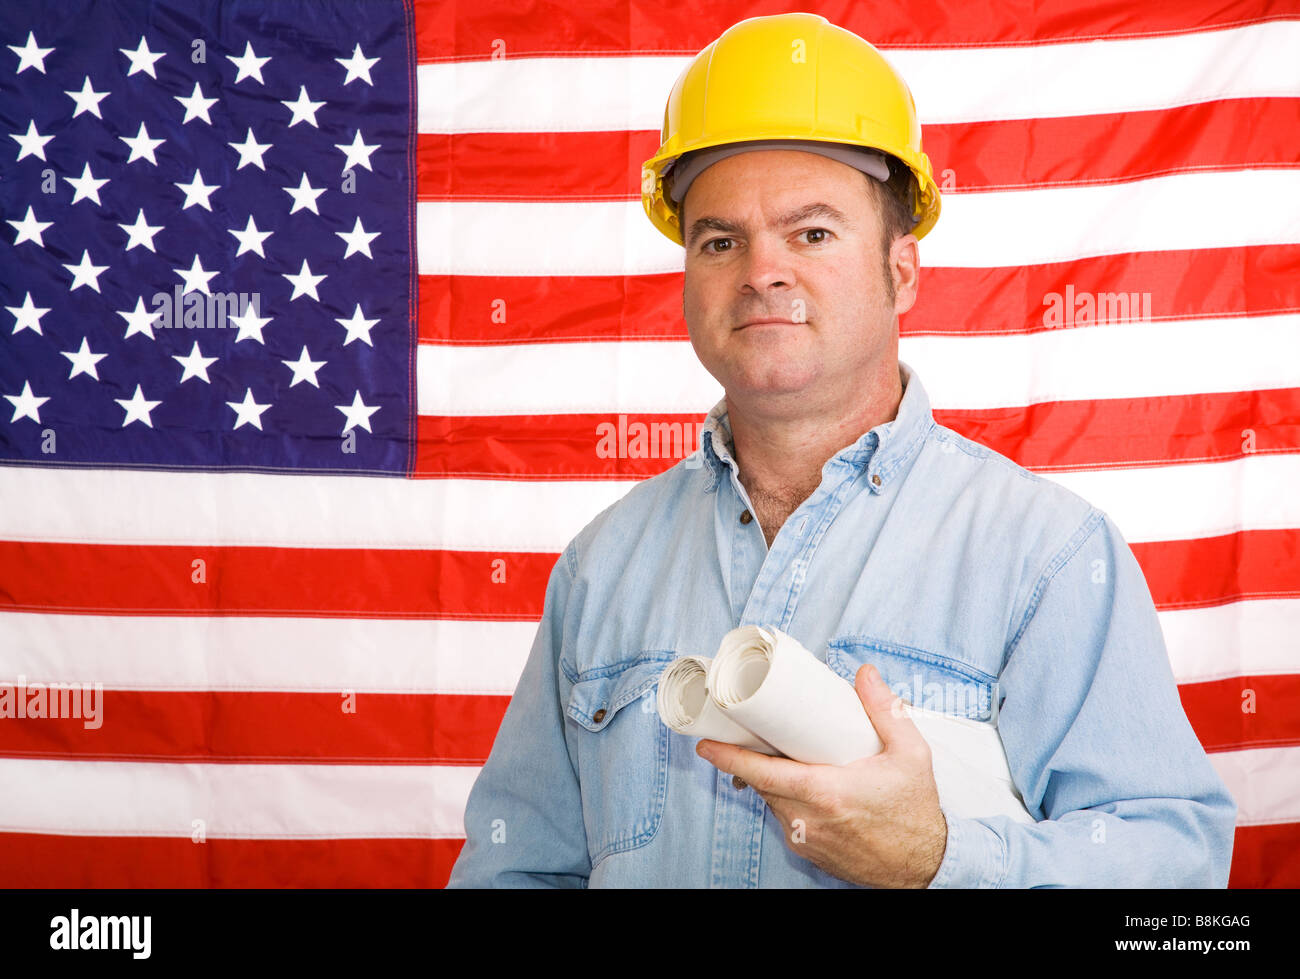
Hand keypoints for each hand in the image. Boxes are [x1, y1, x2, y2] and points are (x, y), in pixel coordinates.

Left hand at [695, 663, 947, 887]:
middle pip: (762, 783)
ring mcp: (806, 839)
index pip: (761, 772)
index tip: (706, 744)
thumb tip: (865, 674)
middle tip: (753, 734)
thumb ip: (886, 710)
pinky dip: (788, 802)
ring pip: (773, 802)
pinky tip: (806, 787)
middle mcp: (808, 819)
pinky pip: (786, 820)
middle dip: (753, 759)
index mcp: (826, 791)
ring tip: (789, 758)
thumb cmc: (917, 813)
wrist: (927, 868)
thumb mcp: (911, 754)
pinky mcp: (810, 852)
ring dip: (774, 781)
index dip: (729, 757)